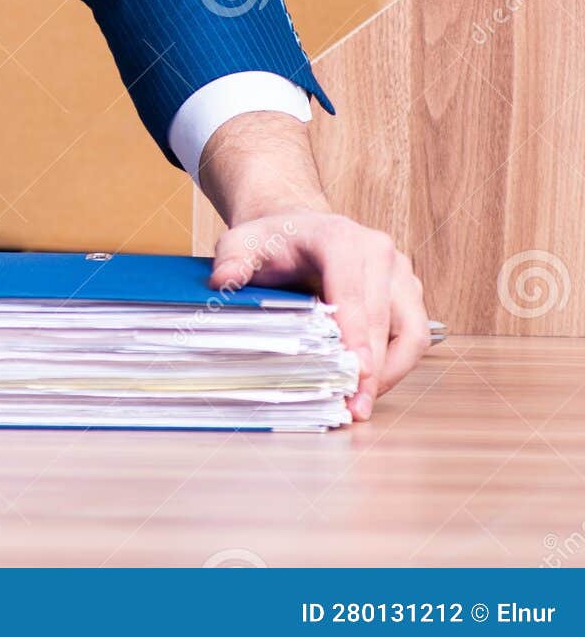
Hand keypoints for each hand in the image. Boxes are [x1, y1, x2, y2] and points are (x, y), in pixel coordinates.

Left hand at [208, 209, 429, 421]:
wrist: (298, 230)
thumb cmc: (274, 240)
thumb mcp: (243, 242)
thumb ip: (232, 259)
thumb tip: (223, 281)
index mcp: (340, 238)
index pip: (354, 292)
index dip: (357, 334)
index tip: (357, 372)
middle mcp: (379, 252)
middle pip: (384, 318)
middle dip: (372, 367)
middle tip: (354, 406)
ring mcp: (399, 273)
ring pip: (410, 333)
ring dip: (390, 373)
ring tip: (363, 404)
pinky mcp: (408, 294)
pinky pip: (413, 337)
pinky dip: (395, 366)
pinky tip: (369, 387)